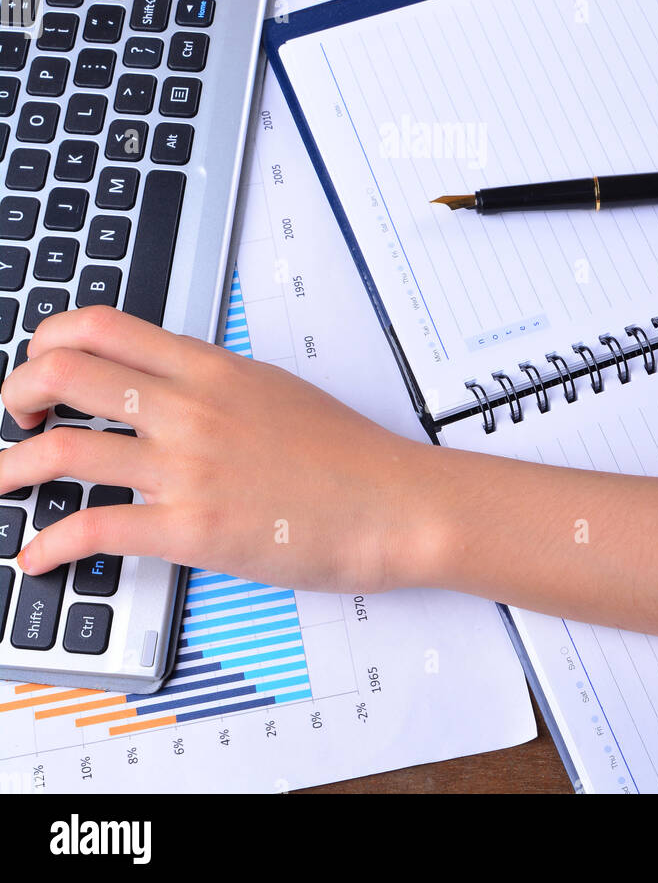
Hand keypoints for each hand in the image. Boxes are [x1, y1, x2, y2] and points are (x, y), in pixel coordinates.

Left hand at [0, 307, 439, 590]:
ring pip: (65, 449)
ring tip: (4, 481)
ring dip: (13, 467)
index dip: (49, 338)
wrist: (393, 503)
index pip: (103, 325)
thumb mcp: (272, 389)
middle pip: (65, 372)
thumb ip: (209, 381)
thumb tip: (159, 382)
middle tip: (14, 415)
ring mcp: (188, 467)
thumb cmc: (345, 452)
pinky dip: (50, 545)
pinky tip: (37, 557)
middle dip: (17, 392)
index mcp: (210, 367)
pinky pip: (96, 530)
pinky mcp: (193, 529)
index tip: (40, 363)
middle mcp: (190, 407)